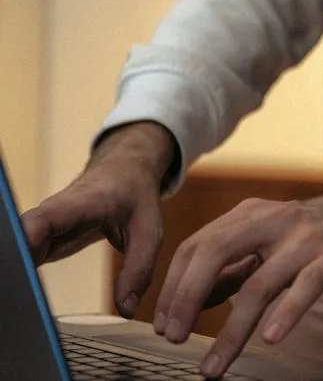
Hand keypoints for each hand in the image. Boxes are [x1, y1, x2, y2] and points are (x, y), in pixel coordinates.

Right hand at [21, 122, 174, 316]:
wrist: (126, 172)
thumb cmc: (135, 196)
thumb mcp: (149, 233)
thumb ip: (139, 270)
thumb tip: (126, 309)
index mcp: (76, 205)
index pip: (39, 222)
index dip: (24, 244)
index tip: (20, 271)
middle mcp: (50, 214)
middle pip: (18, 241)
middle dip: (15, 269)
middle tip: (20, 299)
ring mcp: (43, 227)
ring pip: (16, 250)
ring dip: (16, 275)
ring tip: (19, 305)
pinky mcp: (42, 239)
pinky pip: (23, 257)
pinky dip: (20, 275)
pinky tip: (21, 299)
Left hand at [152, 196, 322, 378]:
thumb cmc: (320, 242)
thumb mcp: (271, 245)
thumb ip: (233, 267)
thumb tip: (188, 299)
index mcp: (252, 215)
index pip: (199, 244)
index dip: (174, 285)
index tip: (163, 324)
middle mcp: (275, 220)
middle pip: (216, 252)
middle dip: (186, 298)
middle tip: (173, 338)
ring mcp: (308, 238)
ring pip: (259, 284)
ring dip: (230, 330)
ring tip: (213, 366)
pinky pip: (308, 287)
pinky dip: (286, 314)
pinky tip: (270, 338)